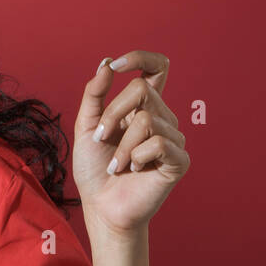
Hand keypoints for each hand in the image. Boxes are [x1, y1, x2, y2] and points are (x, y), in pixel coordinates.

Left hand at [73, 51, 189, 237]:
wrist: (101, 207)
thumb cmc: (94, 169)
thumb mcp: (86, 127)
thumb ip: (94, 94)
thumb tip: (106, 63)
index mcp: (142, 107)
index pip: (157, 68)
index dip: (140, 58)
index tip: (116, 66)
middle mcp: (162, 118)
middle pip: (141, 89)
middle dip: (112, 114)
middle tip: (100, 140)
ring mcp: (173, 139)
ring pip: (146, 120)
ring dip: (121, 146)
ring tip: (117, 165)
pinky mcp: (179, 160)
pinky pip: (158, 143)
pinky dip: (137, 157)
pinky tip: (135, 170)